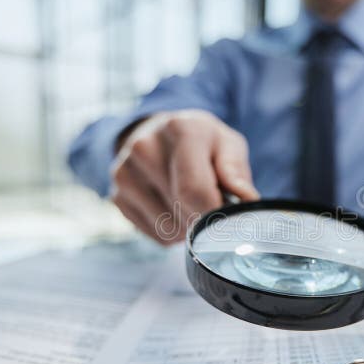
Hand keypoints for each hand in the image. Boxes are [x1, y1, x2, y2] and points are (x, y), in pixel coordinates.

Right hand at [110, 109, 259, 244]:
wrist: (160, 135)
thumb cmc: (202, 143)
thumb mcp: (228, 144)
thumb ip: (235, 170)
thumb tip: (246, 199)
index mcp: (180, 129)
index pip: (194, 190)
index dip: (215, 213)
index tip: (225, 215)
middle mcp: (144, 147)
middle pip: (182, 210)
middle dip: (204, 218)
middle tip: (212, 204)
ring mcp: (124, 172)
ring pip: (167, 227)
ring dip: (188, 227)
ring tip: (191, 203)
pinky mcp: (116, 196)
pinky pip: (154, 234)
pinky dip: (171, 231)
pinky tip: (174, 208)